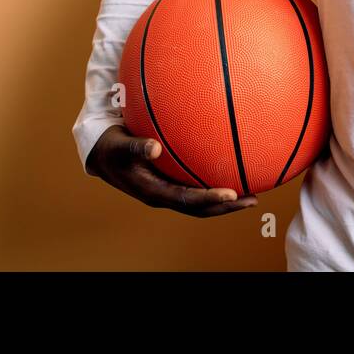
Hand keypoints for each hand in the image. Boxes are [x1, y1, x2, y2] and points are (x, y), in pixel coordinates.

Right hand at [85, 124, 257, 216]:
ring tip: (253, 192)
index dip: (209, 199)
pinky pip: (196, 186)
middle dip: (227, 206)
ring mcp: (169, 190)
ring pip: (201, 201)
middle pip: (201, 207)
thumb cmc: (110, 147)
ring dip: (226, 199)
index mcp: (154, 191)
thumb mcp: (118, 146)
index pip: (187, 200)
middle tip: (254, 200)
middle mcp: (164, 195)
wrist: (100, 154)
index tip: (231, 194)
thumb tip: (155, 148)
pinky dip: (215, 183)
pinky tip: (233, 169)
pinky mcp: (171, 182)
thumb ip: (136, 147)